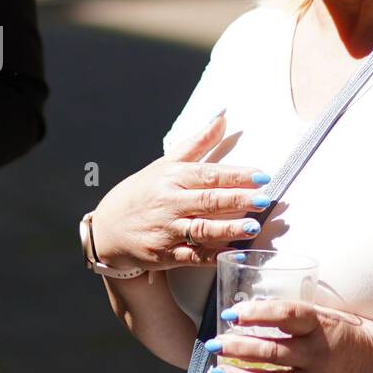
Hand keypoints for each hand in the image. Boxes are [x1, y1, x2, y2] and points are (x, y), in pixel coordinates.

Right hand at [92, 112, 273, 271]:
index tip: (262, 176)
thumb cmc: (143, 192)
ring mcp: (167, 230)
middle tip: (264, 199)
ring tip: (253, 227)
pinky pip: (193, 257)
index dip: (236, 175)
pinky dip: (214, 257)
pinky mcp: (165, 255)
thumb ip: (198, 143)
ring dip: (229, 229)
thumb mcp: (166, 164)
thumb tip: (222, 115)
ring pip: (201, 230)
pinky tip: (234, 255)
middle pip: (207, 200)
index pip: (208, 174)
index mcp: (172, 178)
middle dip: (237, 200)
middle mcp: (169, 203)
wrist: (107, 229)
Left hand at [203, 299, 372, 372]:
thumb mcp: (339, 318)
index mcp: (323, 326)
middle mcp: (318, 354)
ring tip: (217, 372)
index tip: (233, 313)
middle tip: (215, 344)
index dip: (256, 313)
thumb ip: (305, 317)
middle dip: (237, 348)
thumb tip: (265, 310)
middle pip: (269, 351)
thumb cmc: (365, 339)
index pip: (284, 315)